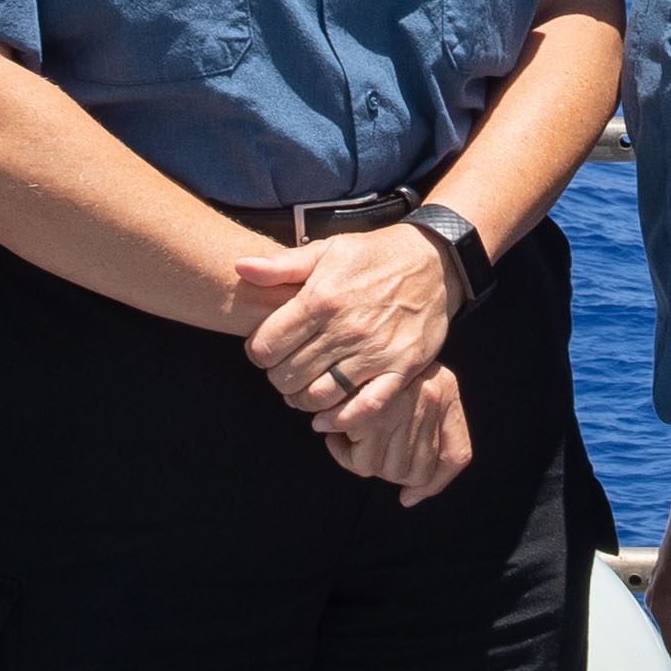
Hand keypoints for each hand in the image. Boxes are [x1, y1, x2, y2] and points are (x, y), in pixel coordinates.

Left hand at [242, 224, 458, 426]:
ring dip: (303, 401)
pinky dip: (340, 420)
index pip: (266, 346)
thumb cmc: (372, 257)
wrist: (431, 261)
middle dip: (278, 379)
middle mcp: (347, 328)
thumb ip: (280, 266)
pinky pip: (365, 408)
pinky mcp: (401, 368)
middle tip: (284, 373)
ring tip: (303, 391)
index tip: (265, 352)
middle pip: (289, 375)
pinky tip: (326, 418)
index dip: (257, 354)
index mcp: (322, 298)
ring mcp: (376, 351)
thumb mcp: (325, 251)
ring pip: (321, 396)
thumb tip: (240, 267)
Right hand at [322, 360, 475, 506]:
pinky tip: (335, 433)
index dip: (435, 483)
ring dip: (365, 460)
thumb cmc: (371, 368)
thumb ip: (425, 431)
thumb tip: (410, 498)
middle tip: (368, 448)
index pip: (456, 454)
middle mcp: (430, 399)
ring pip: (388, 470)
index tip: (410, 496)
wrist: (345, 338)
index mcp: (445, 391)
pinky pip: (360, 463)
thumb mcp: (408, 384)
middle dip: (389, 470)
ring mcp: (403, 408)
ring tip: (352, 437)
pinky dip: (343, 454)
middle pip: (417, 472)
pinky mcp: (372, 416)